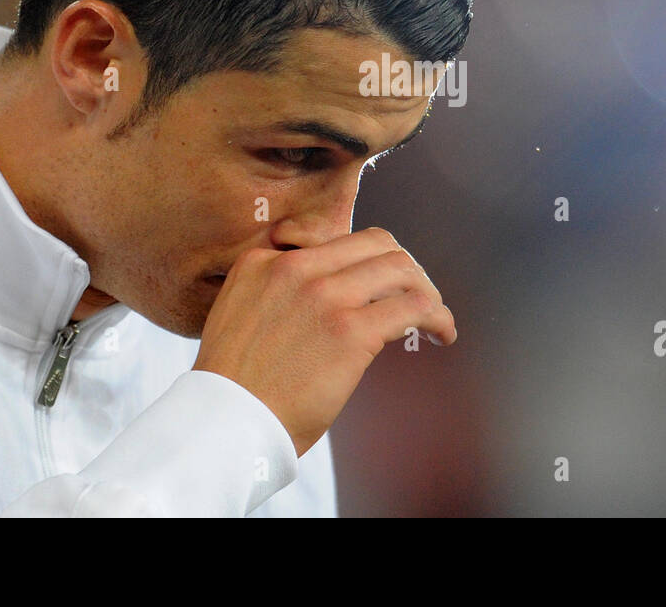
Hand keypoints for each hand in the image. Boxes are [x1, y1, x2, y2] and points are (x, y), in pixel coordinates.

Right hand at [192, 227, 456, 456]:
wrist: (223, 424)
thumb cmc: (234, 387)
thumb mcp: (240, 315)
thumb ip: (276, 294)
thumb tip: (327, 300)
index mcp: (264, 261)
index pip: (334, 240)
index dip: (366, 261)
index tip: (379, 284)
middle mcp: (294, 267)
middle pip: (375, 242)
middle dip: (404, 267)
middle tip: (415, 295)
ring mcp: (323, 295)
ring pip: (400, 266)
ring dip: (426, 289)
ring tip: (433, 315)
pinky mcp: (349, 330)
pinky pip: (414, 305)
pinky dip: (437, 316)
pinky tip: (442, 334)